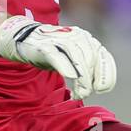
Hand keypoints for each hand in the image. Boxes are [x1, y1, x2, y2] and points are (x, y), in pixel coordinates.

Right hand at [0, 15, 115, 100]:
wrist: (24, 38)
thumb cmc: (53, 52)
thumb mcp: (73, 60)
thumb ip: (87, 69)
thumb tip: (97, 87)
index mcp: (87, 39)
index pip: (104, 57)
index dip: (106, 75)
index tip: (102, 89)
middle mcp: (77, 36)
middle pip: (91, 59)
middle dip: (91, 80)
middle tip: (86, 94)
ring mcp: (60, 39)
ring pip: (77, 58)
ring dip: (81, 78)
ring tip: (80, 93)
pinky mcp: (44, 45)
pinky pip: (57, 56)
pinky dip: (65, 66)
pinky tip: (70, 77)